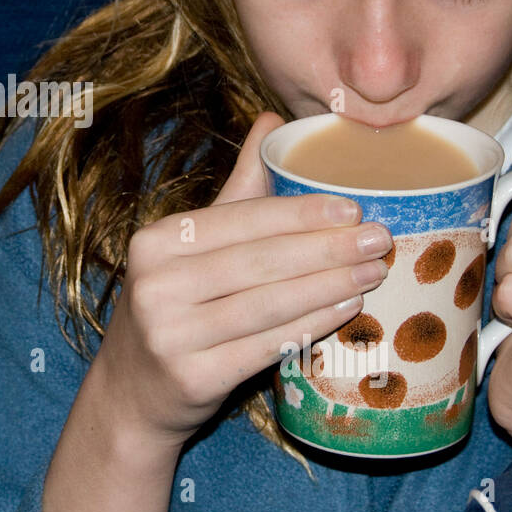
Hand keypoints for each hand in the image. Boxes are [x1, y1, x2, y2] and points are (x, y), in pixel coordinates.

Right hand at [90, 112, 393, 447]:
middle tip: (380, 239)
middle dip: (326, 249)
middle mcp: (155, 285)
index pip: (239, 221)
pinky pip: (265, 346)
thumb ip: (236, 190)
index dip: (300, 214)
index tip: (353, 209)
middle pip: (258, 261)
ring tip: (374, 272)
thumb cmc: (173, 307)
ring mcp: (169, 335)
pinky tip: (347, 311)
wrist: (131, 391)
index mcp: (154, 242)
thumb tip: (274, 120)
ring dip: (328, 286)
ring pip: (266, 304)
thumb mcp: (190, 247)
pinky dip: (311, 326)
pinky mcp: (190, 378)